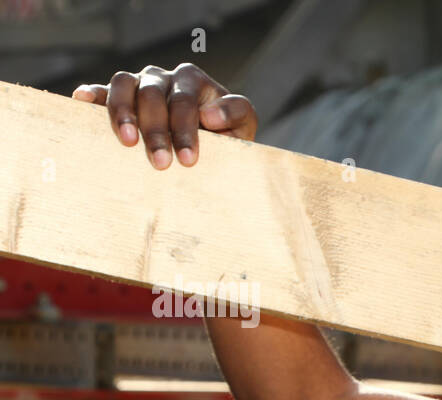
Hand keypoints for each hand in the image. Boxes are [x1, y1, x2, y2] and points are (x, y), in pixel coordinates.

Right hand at [71, 63, 257, 169]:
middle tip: (161, 163)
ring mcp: (139, 83)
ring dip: (123, 112)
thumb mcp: (243, 124)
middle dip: (156, 131)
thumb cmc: (227, 133)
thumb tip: (209, 115)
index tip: (188, 160)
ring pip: (125, 84)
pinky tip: (82, 101)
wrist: (211, 140)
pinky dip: (92, 94)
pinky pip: (102, 89)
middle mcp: (163, 77)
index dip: (185, 130)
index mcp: (192, 80)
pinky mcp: (119, 95)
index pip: (184, 101)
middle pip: (153, 95)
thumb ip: (235, 114)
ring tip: (126, 141)